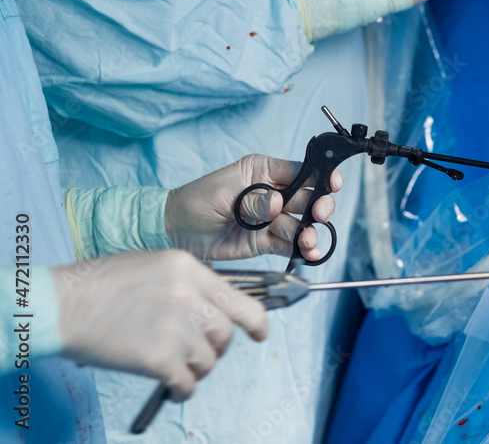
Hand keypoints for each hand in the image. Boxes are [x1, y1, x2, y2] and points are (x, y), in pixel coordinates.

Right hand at [52, 250, 267, 400]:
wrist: (62, 304)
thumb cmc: (99, 284)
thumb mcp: (154, 265)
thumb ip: (187, 283)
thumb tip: (210, 308)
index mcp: (189, 270)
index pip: (241, 300)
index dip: (256, 323)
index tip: (259, 334)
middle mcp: (189, 296)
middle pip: (225, 334)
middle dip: (216, 349)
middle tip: (198, 353)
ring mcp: (175, 328)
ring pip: (208, 361)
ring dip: (197, 370)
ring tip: (178, 370)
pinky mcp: (158, 358)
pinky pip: (186, 383)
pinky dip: (183, 390)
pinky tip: (173, 389)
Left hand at [164, 154, 343, 261]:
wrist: (175, 232)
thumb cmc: (196, 201)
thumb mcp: (223, 194)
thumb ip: (253, 200)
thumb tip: (278, 203)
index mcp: (265, 171)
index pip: (302, 170)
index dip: (321, 175)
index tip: (332, 184)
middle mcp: (274, 193)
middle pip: (309, 198)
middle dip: (319, 207)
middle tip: (319, 215)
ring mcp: (273, 219)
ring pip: (302, 224)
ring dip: (310, 233)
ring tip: (307, 242)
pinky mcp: (267, 241)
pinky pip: (291, 245)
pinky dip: (302, 250)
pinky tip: (309, 254)